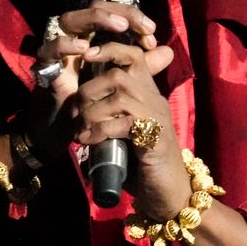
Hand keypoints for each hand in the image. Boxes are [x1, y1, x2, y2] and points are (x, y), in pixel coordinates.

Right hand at [24, 1, 157, 159]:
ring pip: (68, 19)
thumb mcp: (121, 81)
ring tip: (119, 27)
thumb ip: (142, 65)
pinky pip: (50, 48)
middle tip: (142, 26)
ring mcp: (58, 49)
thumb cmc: (89, 102)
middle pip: (92, 6)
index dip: (133, 17)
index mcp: (93, 37)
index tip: (151, 35)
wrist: (63, 130)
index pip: (112, 11)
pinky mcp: (45, 66)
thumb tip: (168, 51)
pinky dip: (65, 44)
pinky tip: (84, 49)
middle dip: (119, 12)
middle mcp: (75, 37)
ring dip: (95, 19)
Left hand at [71, 40, 191, 220]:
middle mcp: (155, 101)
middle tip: (75, 113)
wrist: (171, 196)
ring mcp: (158, 118)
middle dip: (89, 91)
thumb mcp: (122, 137)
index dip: (110, 49)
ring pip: (119, 95)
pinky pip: (122, 122)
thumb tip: (76, 113)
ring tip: (80, 130)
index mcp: (148, 96)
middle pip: (119, 74)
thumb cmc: (144, 169)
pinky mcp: (155, 138)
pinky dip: (99, 131)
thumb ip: (107, 120)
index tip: (88, 56)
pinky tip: (89, 141)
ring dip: (91, 112)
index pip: (133, 56)